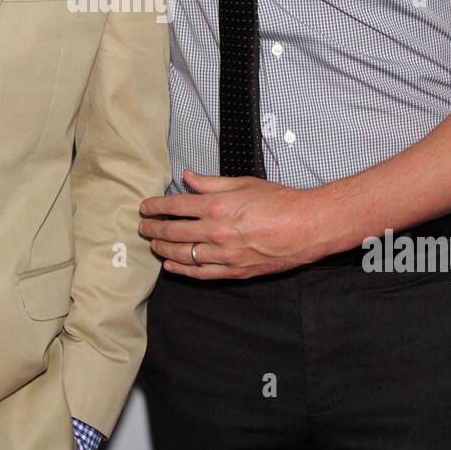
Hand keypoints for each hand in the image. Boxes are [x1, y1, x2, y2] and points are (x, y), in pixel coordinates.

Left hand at [138, 167, 347, 279]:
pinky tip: (171, 266)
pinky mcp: (234, 270)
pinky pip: (201, 273)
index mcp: (217, 206)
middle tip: (143, 226)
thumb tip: (188, 176)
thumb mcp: (243, 183)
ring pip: (182, 254)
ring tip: (153, 244)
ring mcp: (224, 254)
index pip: (175, 206)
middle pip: (173, 231)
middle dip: (153, 228)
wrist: (307, 226)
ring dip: (163, 249)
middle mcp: (216, 231)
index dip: (155, 206)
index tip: (145, 207)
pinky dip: (182, 270)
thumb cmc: (280, 201)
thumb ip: (211, 182)